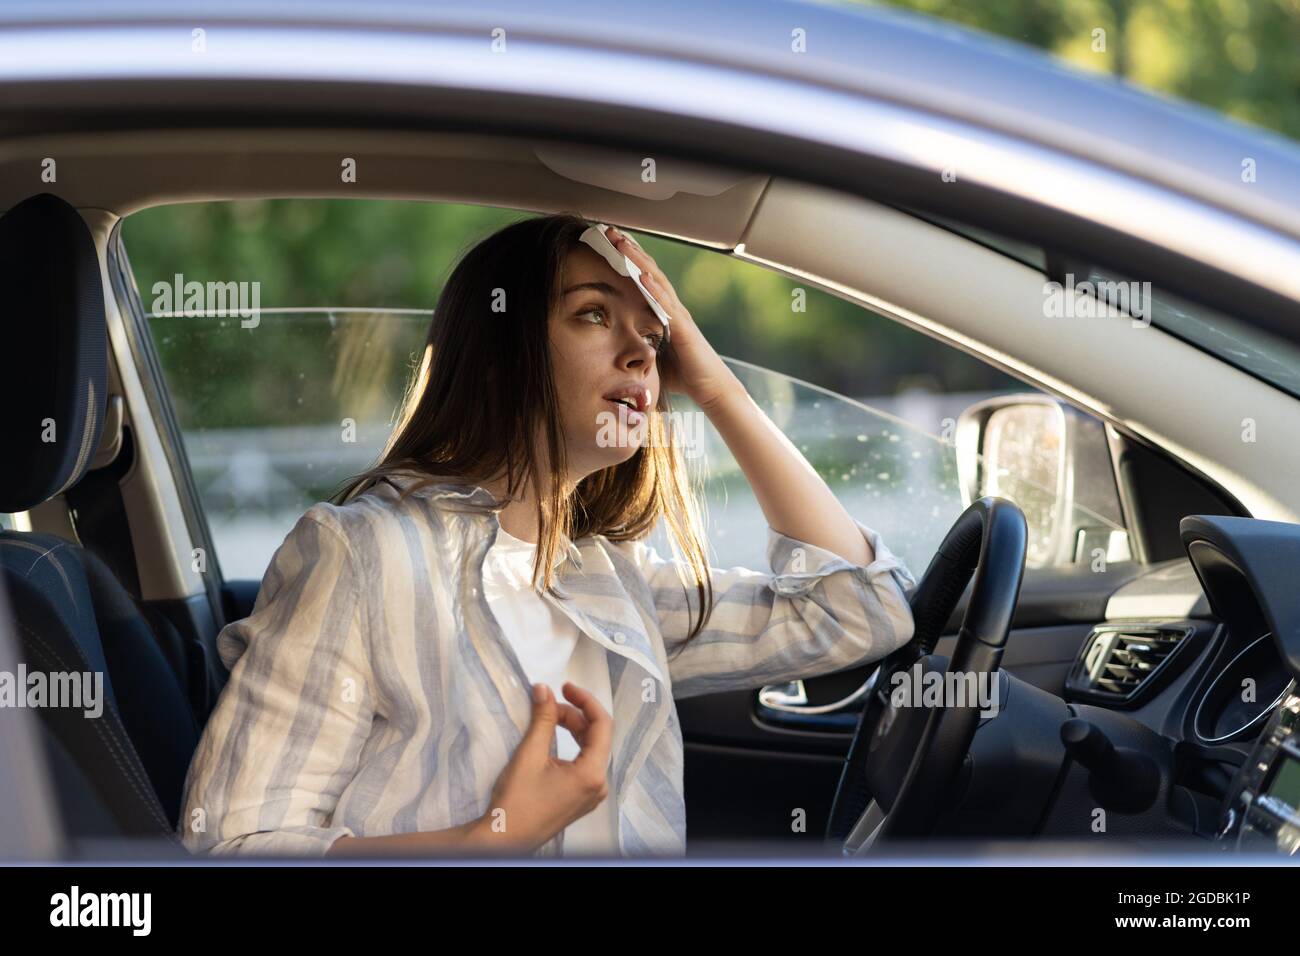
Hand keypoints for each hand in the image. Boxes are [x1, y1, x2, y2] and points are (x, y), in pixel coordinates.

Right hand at [476, 681, 612, 853]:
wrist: (503, 839)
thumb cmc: (516, 802)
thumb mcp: (530, 754)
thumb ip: (543, 718)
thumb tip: (544, 690)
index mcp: (592, 774)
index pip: (602, 725)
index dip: (585, 700)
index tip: (565, 686)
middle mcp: (598, 785)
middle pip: (596, 736)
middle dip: (574, 714)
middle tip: (548, 703)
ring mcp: (590, 794)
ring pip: (589, 749)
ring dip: (571, 729)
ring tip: (548, 717)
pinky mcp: (580, 799)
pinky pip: (583, 764)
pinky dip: (570, 746)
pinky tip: (552, 738)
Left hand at [606, 226, 741, 410]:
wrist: (712, 390)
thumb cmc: (686, 375)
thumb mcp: (654, 356)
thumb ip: (639, 345)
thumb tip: (616, 348)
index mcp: (665, 312)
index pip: (644, 279)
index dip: (628, 260)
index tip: (610, 244)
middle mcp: (673, 308)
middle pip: (649, 271)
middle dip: (630, 251)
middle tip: (610, 231)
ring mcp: (680, 316)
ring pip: (657, 280)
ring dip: (638, 260)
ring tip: (621, 242)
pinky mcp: (684, 329)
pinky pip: (667, 305)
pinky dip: (654, 288)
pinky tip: (641, 275)